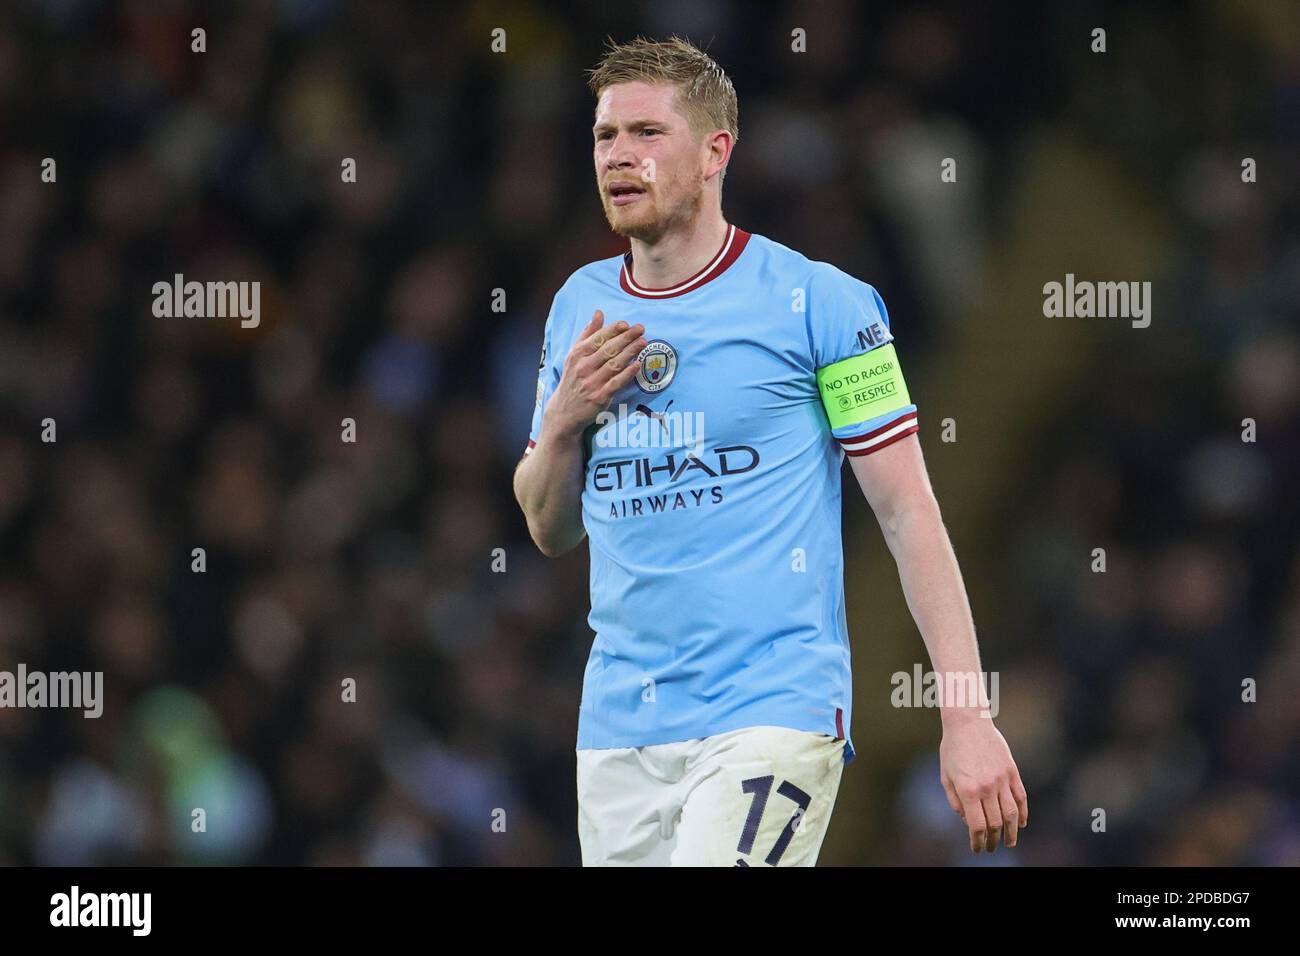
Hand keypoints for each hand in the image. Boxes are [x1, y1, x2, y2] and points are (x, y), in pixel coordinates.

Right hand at [544, 310, 646, 437]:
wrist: (565, 411)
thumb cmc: (573, 379)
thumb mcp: (574, 355)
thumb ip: (587, 334)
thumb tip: (598, 313)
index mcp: (577, 355)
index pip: (597, 338)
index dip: (613, 330)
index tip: (626, 324)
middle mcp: (583, 367)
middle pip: (608, 349)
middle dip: (626, 337)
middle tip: (640, 329)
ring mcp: (592, 383)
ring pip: (614, 364)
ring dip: (630, 352)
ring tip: (643, 342)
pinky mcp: (600, 397)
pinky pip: (616, 383)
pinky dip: (627, 373)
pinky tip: (637, 365)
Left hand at [939, 717, 1028, 852]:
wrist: (968, 722)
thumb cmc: (952, 749)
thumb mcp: (946, 776)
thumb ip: (955, 801)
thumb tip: (967, 821)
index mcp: (968, 790)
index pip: (977, 826)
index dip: (978, 841)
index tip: (978, 849)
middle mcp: (987, 787)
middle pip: (995, 823)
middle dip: (993, 840)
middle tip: (991, 848)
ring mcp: (1002, 779)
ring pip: (1012, 814)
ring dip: (1011, 832)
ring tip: (1009, 842)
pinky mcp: (1012, 771)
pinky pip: (1022, 797)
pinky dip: (1023, 813)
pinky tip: (1021, 824)